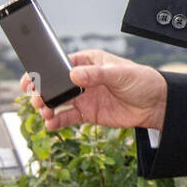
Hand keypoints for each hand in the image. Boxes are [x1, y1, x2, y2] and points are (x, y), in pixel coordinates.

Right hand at [21, 50, 167, 132]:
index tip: (32, 78)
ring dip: (48, 106)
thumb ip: (97, 75)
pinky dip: (57, 121)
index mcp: (88, 62)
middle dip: (42, 91)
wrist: (155, 104)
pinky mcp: (88, 113)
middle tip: (36, 98)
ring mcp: (84, 97)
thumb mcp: (120, 73)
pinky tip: (51, 124)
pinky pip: (68, 117)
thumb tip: (74, 75)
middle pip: (55, 84)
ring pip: (59, 102)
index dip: (45, 71)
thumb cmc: (141, 81)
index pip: (61, 64)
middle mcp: (82, 79)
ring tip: (44, 111)